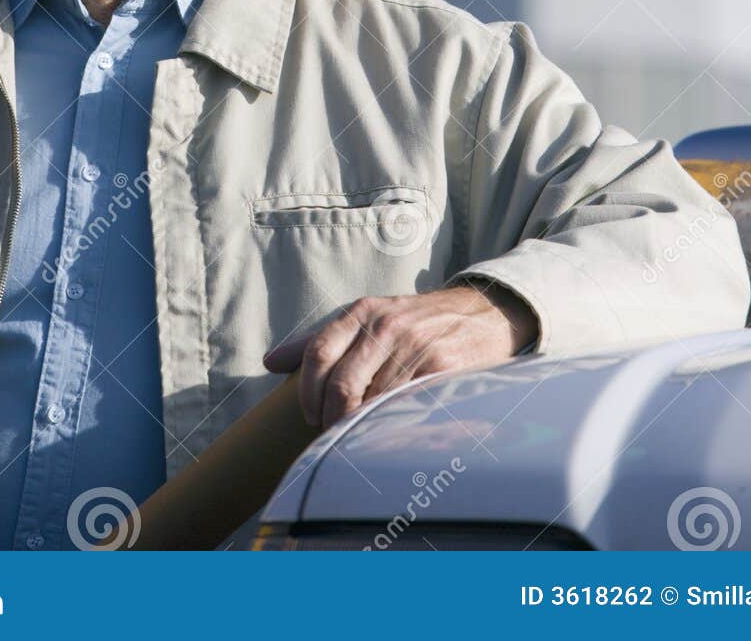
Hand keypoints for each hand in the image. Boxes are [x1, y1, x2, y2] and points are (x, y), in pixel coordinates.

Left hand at [262, 281, 537, 429]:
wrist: (480, 312)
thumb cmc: (413, 321)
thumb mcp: (367, 317)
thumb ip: (319, 340)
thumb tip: (269, 363)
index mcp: (362, 312)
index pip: (316, 354)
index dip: (307, 393)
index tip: (312, 416)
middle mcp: (385, 326)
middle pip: (340, 384)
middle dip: (332, 419)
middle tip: (336, 434)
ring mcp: (414, 347)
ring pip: (371, 402)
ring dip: (361, 428)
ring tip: (362, 438)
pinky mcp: (442, 369)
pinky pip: (404, 409)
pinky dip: (391, 428)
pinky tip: (389, 434)